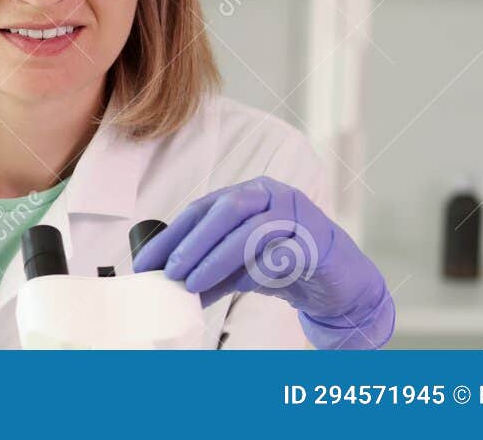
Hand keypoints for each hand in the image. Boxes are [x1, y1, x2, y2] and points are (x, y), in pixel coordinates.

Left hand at [133, 176, 394, 349]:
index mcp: (247, 194)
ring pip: (253, 230)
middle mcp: (272, 196)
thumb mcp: (236, 267)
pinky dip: (257, 271)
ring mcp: (298, 215)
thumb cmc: (282, 267)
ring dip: (219, 259)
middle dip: (194, 242)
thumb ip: (206, 271)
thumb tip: (166, 287)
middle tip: (171, 272)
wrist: (336, 284)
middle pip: (228, 209)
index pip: (201, 209)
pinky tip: (241, 288)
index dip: (171, 236)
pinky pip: (283, 254)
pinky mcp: (318, 241)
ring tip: (195, 285)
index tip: (145, 264)